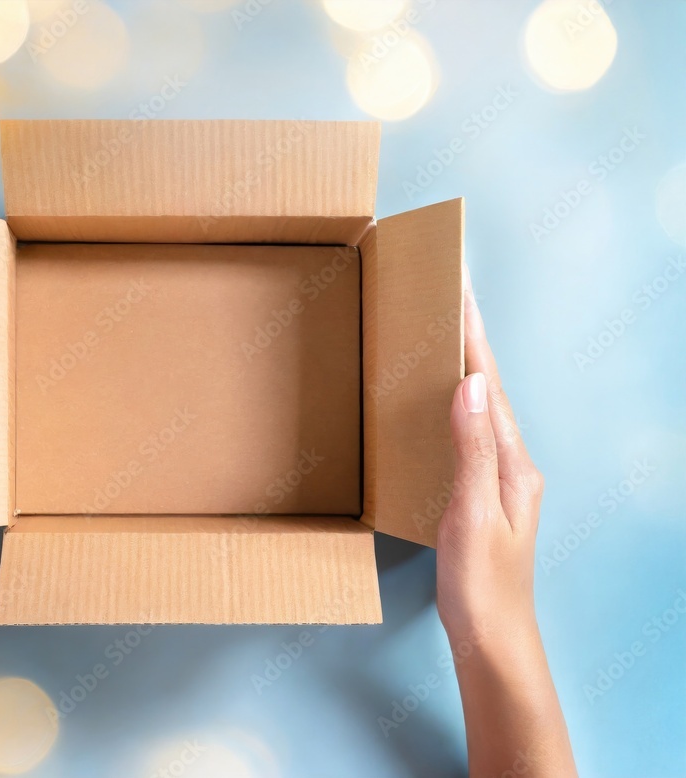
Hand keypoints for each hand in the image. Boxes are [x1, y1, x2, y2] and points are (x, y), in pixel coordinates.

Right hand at [436, 266, 543, 644]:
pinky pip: (472, 435)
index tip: (462, 297)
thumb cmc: (481, 582)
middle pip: (490, 392)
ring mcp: (501, 480)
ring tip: (447, 339)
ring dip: (466, 371)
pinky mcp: (484, 494)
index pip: (490, 389)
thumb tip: (468, 385)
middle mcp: (514, 465)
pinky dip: (457, 407)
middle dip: (472, 345)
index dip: (475, 342)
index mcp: (514, 464)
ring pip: (482, 411)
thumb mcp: (473, 513)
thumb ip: (473, 449)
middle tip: (452, 305)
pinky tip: (443, 406)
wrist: (492, 636)